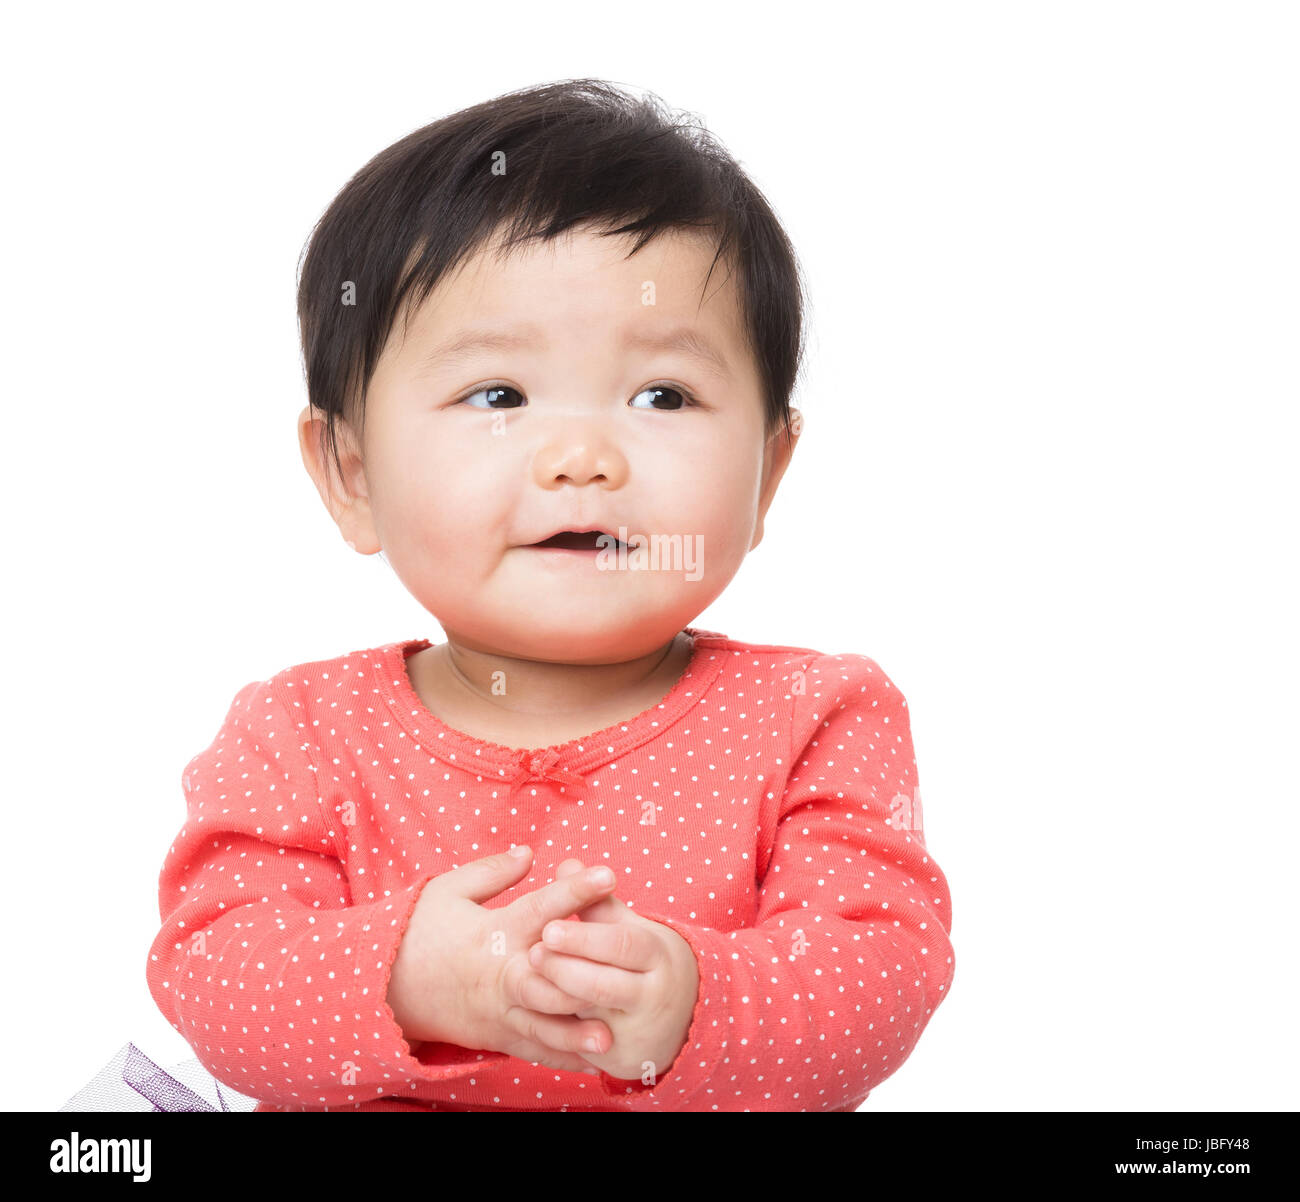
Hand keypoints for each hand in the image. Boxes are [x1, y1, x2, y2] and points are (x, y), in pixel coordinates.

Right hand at [387, 846, 620, 1074]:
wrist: (382, 986)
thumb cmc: (419, 931)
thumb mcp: (447, 891)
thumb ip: (492, 873)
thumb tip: (529, 851)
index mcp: (492, 931)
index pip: (539, 908)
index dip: (574, 892)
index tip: (609, 877)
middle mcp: (498, 973)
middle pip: (543, 977)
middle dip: (580, 974)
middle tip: (619, 971)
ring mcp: (496, 1010)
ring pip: (539, 1023)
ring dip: (573, 1032)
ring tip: (609, 1035)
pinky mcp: (495, 1036)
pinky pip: (530, 1049)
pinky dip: (560, 1057)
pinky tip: (594, 1061)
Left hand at [526, 859, 699, 1084]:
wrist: (688, 1014)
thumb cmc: (646, 959)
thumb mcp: (631, 927)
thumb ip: (596, 901)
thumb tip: (567, 864)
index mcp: (658, 955)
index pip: (622, 944)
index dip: (585, 937)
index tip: (550, 928)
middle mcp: (654, 996)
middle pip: (605, 984)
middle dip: (566, 969)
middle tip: (533, 954)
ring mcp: (638, 1032)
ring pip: (592, 1018)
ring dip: (558, 1001)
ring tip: (529, 981)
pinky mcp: (622, 1061)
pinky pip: (585, 1046)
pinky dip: (560, 1031)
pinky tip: (535, 1015)